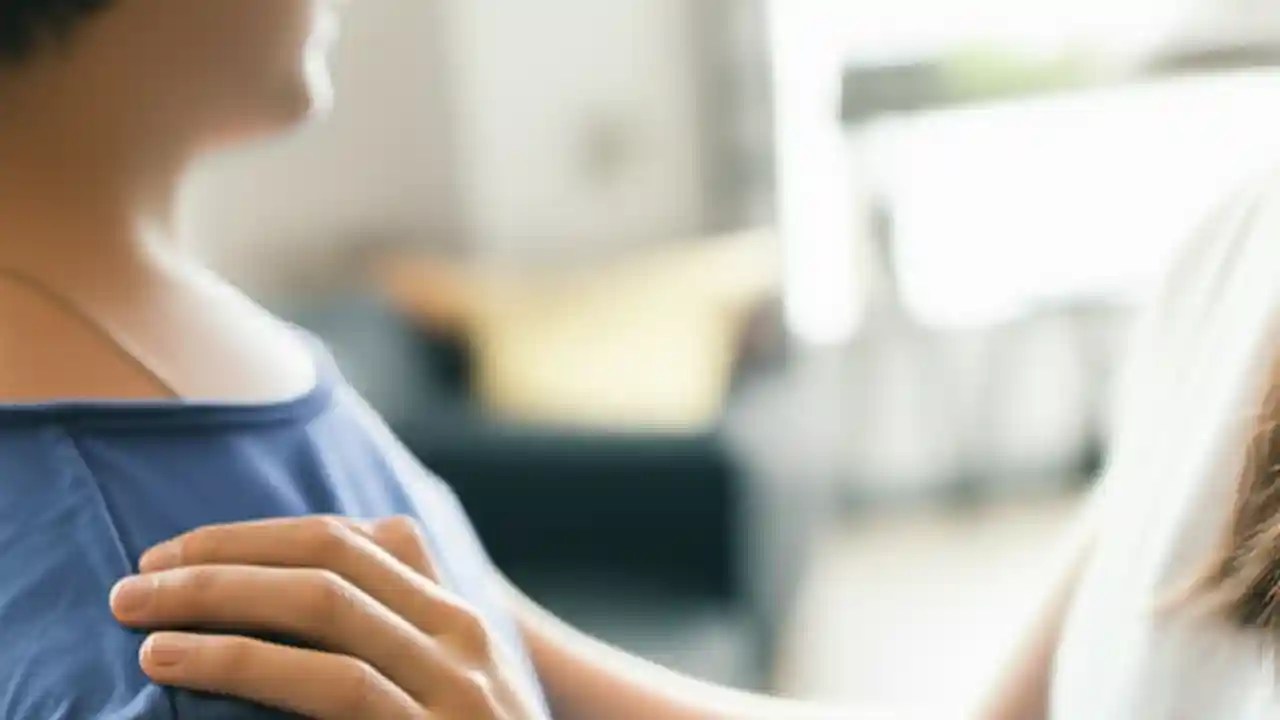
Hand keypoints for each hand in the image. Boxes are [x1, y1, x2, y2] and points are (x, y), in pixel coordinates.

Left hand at [109, 516, 545, 719]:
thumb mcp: (455, 692)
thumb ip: (403, 638)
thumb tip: (311, 598)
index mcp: (461, 618)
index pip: (353, 540)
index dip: (258, 535)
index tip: (181, 554)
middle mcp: (462, 636)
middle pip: (331, 557)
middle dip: (224, 556)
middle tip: (138, 575)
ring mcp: (454, 686)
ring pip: (324, 604)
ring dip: (215, 597)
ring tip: (136, 610)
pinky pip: (328, 684)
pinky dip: (237, 661)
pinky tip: (173, 659)